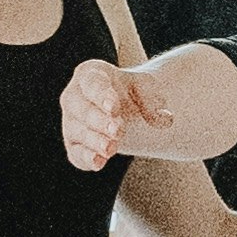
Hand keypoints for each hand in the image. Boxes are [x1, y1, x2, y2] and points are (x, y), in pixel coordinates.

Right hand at [56, 57, 154, 171]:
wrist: (124, 109)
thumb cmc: (130, 92)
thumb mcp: (145, 87)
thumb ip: (153, 100)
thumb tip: (165, 119)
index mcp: (90, 75)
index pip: (92, 83)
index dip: (101, 95)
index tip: (114, 107)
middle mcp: (74, 97)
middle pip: (81, 109)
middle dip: (99, 121)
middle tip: (117, 130)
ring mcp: (71, 122)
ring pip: (77, 132)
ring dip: (94, 141)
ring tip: (111, 147)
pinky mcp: (74, 144)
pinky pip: (76, 153)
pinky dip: (86, 158)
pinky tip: (99, 162)